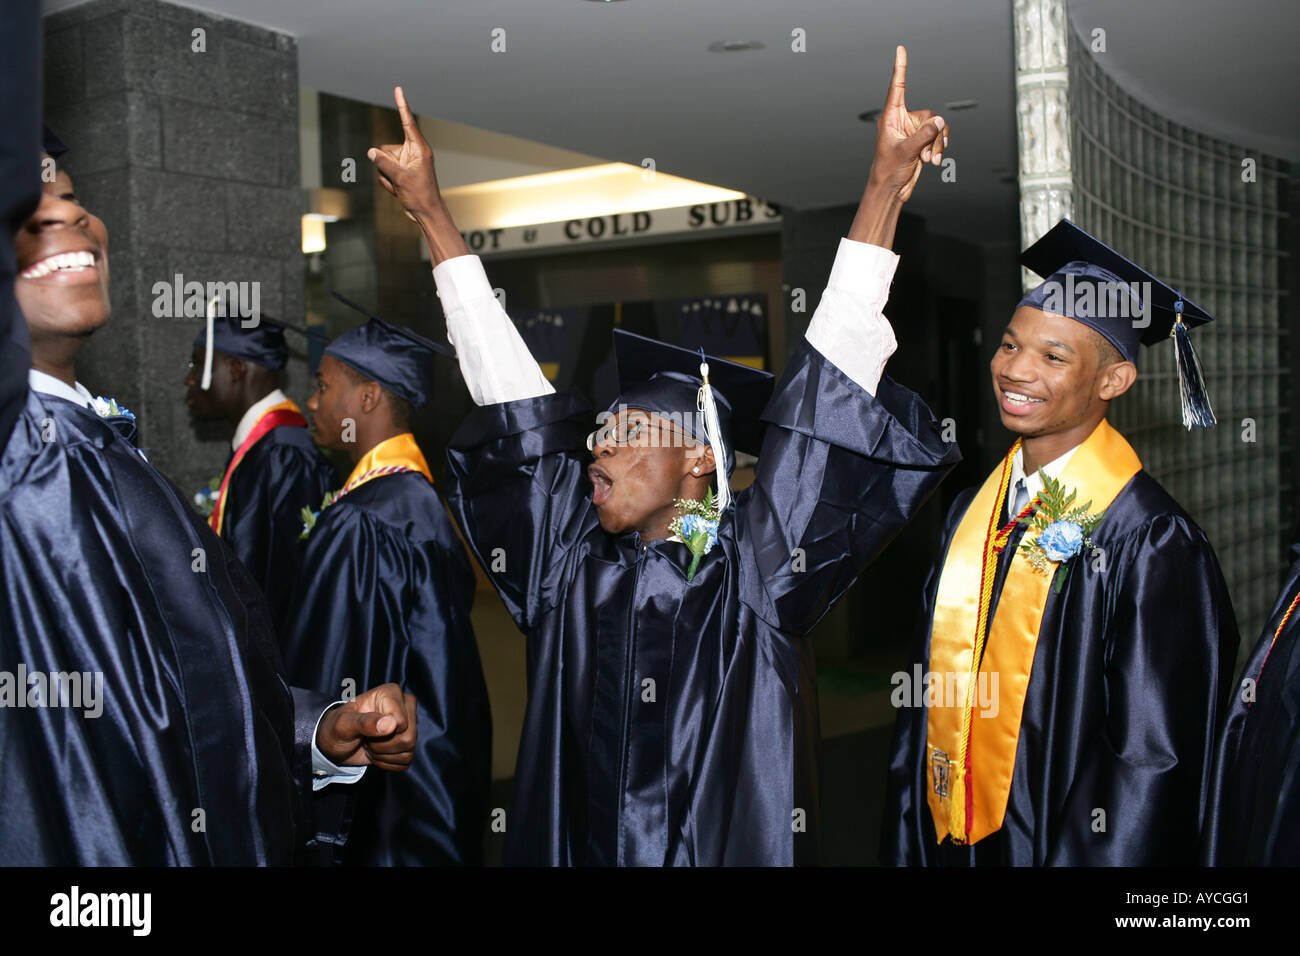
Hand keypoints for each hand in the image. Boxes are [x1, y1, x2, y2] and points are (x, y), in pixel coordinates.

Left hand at [316, 682, 417, 771]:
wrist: (336, 743)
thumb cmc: (337, 728)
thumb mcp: (343, 724)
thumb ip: (364, 722)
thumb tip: (391, 723)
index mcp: (391, 693)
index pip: (401, 722)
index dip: (380, 733)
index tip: (363, 728)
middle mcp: (404, 705)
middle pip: (408, 737)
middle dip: (382, 746)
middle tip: (366, 738)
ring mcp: (409, 723)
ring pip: (408, 749)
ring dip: (383, 754)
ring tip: (370, 744)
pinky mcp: (408, 741)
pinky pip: (406, 759)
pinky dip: (388, 762)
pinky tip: (377, 752)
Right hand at [369, 86, 443, 224]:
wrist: (426, 213)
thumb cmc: (420, 196)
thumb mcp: (400, 179)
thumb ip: (384, 163)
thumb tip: (371, 151)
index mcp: (419, 149)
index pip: (407, 122)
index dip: (402, 105)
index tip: (398, 89)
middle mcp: (412, 152)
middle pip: (385, 149)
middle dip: (386, 165)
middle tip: (400, 180)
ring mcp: (405, 162)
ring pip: (383, 162)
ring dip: (387, 177)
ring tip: (401, 187)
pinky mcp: (401, 170)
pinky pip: (384, 172)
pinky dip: (388, 183)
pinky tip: (399, 191)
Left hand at [867, 45, 948, 202]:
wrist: (891, 190)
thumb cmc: (888, 171)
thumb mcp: (906, 152)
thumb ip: (924, 135)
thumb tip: (940, 121)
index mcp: (890, 118)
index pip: (897, 88)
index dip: (900, 68)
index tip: (900, 49)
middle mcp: (902, 121)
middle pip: (929, 115)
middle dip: (933, 134)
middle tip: (927, 153)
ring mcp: (913, 131)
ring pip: (936, 127)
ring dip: (937, 144)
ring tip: (929, 159)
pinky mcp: (922, 141)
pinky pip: (939, 135)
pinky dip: (939, 146)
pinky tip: (933, 160)